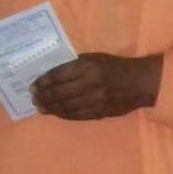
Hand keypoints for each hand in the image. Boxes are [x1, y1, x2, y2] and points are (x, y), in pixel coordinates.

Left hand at [31, 52, 161, 119]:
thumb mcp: (95, 58)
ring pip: (66, 107)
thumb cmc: (115, 66)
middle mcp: (90, 84)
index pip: (58, 76)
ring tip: (41, 108)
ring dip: (51, 108)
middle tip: (34, 99)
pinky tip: (57, 112)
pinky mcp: (100, 112)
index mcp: (88, 67)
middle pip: (59, 93)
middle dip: (44, 97)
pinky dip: (64, 114)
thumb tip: (52, 75)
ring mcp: (95, 100)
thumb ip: (75, 65)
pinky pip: (77, 115)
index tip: (32, 86)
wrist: (140, 83)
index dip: (43, 82)